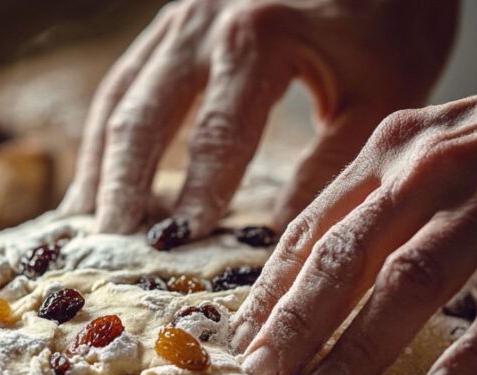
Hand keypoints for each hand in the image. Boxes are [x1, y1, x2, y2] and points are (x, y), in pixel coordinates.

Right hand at [60, 0, 457, 236]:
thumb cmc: (387, 17)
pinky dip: (107, 134)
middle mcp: (203, 23)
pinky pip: (124, 82)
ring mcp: (179, 18)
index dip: (193, 198)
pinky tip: (103, 175)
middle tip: (112, 248)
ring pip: (119, 98)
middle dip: (123, 188)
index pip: (215, 137)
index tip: (175, 249)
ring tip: (89, 224)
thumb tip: (278, 234)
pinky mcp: (172, 23)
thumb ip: (332, 161)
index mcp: (259, 40)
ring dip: (101, 164)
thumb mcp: (383, 90)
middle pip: (141, 117)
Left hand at [233, 31, 476, 374]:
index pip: (312, 230)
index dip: (271, 288)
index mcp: (389, 153)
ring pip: (415, 277)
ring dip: (366, 341)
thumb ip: (365, 206)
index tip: (241, 338)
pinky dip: (472, 352)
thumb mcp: (419, 153)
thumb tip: (298, 278)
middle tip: (266, 373)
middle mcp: (433, 171)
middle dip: (298, 320)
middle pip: (347, 255)